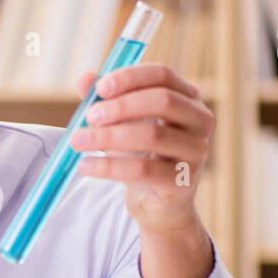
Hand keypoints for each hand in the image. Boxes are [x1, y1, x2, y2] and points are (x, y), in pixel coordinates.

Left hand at [68, 63, 213, 236]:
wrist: (156, 203)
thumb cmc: (141, 153)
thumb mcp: (122, 123)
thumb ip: (105, 100)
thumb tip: (84, 79)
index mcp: (188, 97)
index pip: (163, 75)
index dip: (131, 77)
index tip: (100, 88)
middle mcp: (199, 121)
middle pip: (163, 101)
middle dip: (121, 107)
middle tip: (89, 117)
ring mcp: (196, 152)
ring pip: (151, 135)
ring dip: (108, 137)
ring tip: (77, 141)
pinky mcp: (183, 182)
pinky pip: (142, 170)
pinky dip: (108, 167)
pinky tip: (84, 166)